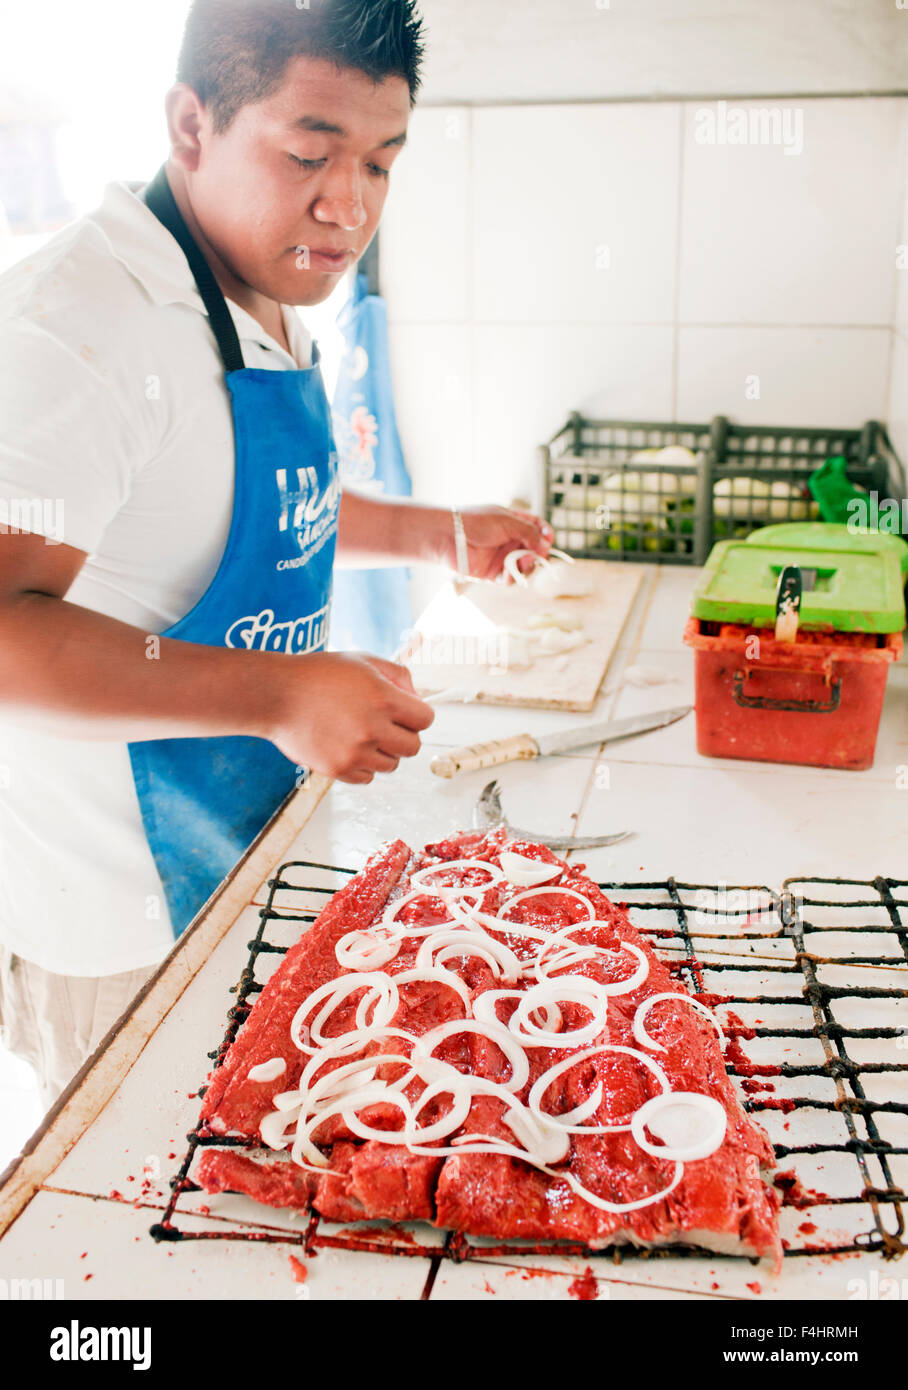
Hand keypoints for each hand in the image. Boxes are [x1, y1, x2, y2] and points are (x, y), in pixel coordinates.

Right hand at [268, 652, 434, 784]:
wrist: (276, 695)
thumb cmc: (320, 674)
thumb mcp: (363, 661)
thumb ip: (398, 676)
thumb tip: (417, 699)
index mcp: (384, 698)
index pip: (426, 719)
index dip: (417, 714)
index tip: (404, 711)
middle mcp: (372, 728)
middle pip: (413, 747)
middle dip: (404, 735)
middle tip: (384, 725)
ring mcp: (355, 752)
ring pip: (392, 765)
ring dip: (383, 751)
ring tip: (362, 734)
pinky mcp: (337, 769)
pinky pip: (367, 777)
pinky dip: (363, 765)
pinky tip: (347, 746)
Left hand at [444, 506, 553, 581]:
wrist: (448, 536)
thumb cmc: (474, 522)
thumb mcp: (507, 521)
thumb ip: (529, 532)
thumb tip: (546, 545)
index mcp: (513, 523)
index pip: (537, 528)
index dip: (545, 534)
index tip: (549, 539)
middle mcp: (509, 540)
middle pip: (534, 550)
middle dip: (539, 554)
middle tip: (538, 556)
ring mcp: (501, 557)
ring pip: (525, 566)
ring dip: (527, 566)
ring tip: (522, 562)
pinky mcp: (493, 573)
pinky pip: (510, 578)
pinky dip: (514, 577)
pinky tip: (510, 572)